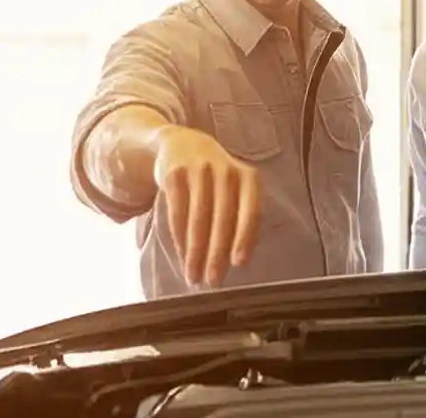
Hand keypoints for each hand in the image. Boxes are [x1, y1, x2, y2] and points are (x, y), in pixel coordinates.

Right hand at [152, 125, 260, 287]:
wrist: (181, 144)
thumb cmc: (216, 179)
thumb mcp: (235, 188)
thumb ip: (241, 217)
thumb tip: (238, 262)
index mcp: (248, 177)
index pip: (250, 210)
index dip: (245, 237)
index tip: (238, 263)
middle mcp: (225, 170)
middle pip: (222, 218)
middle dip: (216, 253)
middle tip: (213, 281)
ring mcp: (198, 170)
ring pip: (198, 218)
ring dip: (195, 252)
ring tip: (193, 276)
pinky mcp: (174, 175)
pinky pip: (177, 212)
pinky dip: (180, 239)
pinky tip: (182, 256)